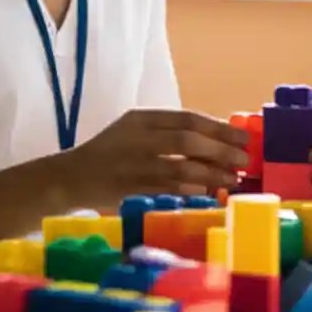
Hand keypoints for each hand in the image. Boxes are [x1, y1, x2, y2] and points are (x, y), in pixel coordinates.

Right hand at [53, 109, 248, 207]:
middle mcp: (137, 138)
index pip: (186, 118)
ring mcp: (132, 165)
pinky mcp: (129, 189)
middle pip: (187, 140)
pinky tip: (209, 193)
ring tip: (233, 178)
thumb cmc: (109, 153)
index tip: (241, 137)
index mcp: (140, 119)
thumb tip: (216, 139)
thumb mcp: (134, 130)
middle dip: (220, 149)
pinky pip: (167, 190)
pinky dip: (192, 191)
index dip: (218, 127)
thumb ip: (167, 131)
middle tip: (243, 159)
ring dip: (212, 174)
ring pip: (180, 168)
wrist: (68, 177)